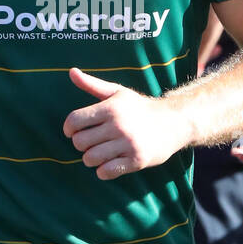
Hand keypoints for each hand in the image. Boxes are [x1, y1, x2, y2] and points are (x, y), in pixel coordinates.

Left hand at [63, 68, 188, 179]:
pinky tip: (109, 164)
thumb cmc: (139, 108)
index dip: (68, 128)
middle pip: (79, 142)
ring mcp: (128, 143)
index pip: (74, 121)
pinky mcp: (137, 160)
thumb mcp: (117, 93)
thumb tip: (71, 72)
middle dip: (81, 144)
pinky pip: (106, 172)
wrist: (174, 122)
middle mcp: (118, 125)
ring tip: (99, 154)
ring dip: (90, 159)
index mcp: (111, 108)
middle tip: (90, 143)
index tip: (73, 132)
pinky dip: (103, 171)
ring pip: (90, 159)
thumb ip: (92, 84)